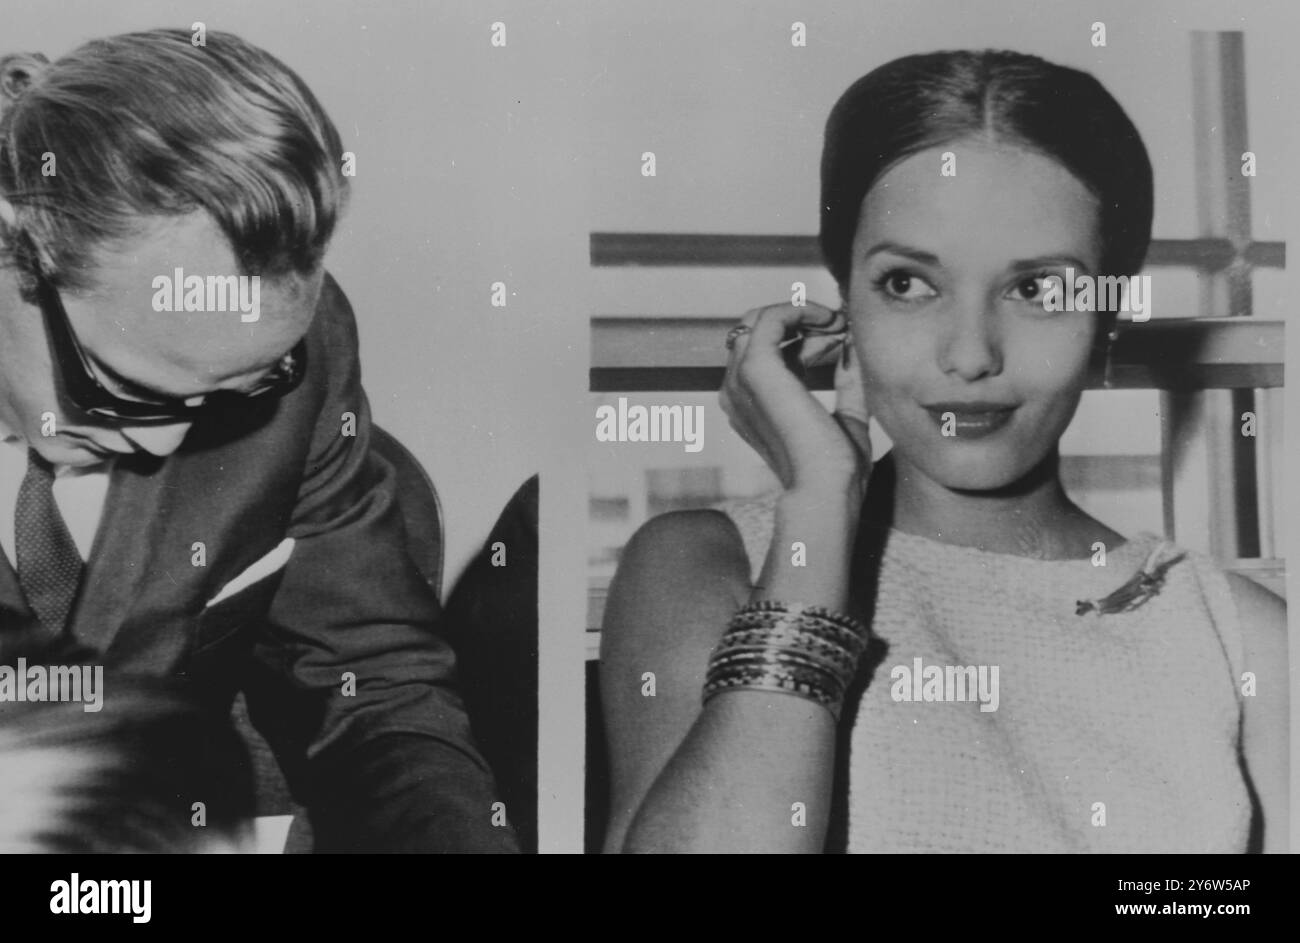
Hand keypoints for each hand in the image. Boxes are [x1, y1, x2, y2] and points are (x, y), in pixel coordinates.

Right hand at [720, 301, 871, 495]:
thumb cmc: (836, 469)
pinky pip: (770, 319)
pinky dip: (800, 310)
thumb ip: (847, 384)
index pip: (767, 352)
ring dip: (804, 315)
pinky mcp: (755, 369)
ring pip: (763, 320)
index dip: (805, 337)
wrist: (826, 488)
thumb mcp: (848, 417)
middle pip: (762, 332)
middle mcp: (737, 391)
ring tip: (840, 324)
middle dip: (803, 322)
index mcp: (751, 404)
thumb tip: (855, 348)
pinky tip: (830, 320)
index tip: (843, 337)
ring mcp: (740, 380)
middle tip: (843, 328)